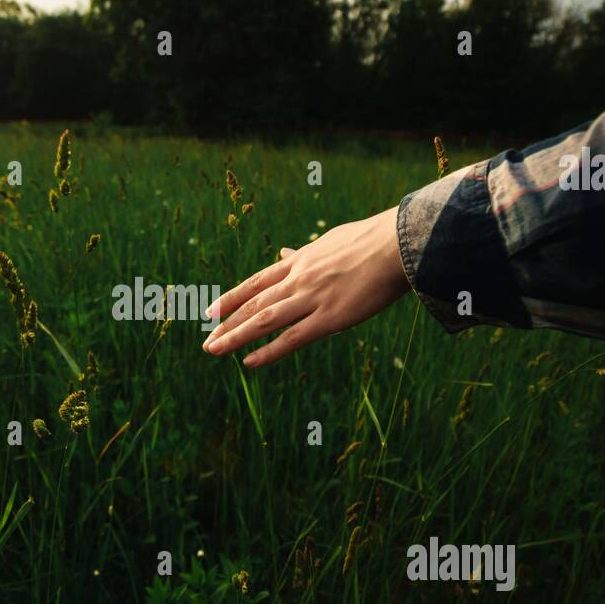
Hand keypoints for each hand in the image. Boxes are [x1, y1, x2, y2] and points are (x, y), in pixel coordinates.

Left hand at [202, 206, 408, 366]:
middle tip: (206, 340)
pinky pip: (293, 338)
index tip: (211, 311)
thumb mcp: (329, 241)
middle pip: (254, 303)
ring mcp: (312, 298)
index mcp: (300, 261)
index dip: (231, 298)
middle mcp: (299, 280)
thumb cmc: (371, 241)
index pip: (256, 282)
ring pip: (264, 320)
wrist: (398, 243)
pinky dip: (268, 351)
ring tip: (213, 350)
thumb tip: (284, 253)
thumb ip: (304, 253)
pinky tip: (249, 362)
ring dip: (235, 336)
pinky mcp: (331, 317)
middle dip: (227, 322)